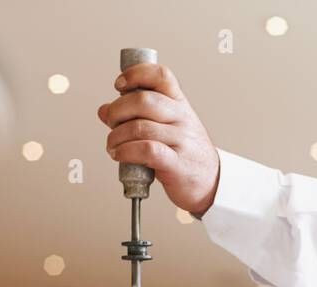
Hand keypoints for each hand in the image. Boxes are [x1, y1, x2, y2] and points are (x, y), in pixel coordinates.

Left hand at [98, 63, 220, 216]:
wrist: (212, 182)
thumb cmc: (185, 153)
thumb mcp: (167, 127)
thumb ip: (138, 116)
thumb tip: (104, 110)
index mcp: (179, 104)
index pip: (160, 76)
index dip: (136, 74)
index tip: (119, 84)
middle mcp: (181, 118)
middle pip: (143, 100)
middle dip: (117, 110)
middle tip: (111, 122)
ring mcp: (181, 140)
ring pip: (139, 127)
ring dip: (116, 136)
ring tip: (113, 145)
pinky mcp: (176, 163)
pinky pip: (146, 150)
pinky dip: (126, 152)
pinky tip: (119, 155)